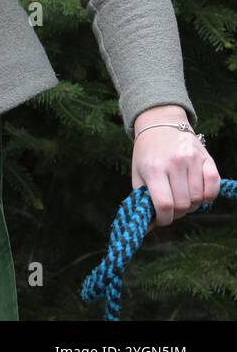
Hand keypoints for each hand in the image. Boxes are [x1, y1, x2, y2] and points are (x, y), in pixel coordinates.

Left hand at [131, 105, 220, 228]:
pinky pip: (214, 186)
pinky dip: (208, 196)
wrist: (160, 125)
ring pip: (198, 198)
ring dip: (192, 205)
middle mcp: (174, 164)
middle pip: (183, 204)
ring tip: (183, 199)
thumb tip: (148, 227)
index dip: (164, 219)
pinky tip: (198, 193)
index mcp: (153, 169)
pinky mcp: (207, 158)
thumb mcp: (138, 174)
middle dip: (177, 213)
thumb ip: (142, 200)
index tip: (162, 219)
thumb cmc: (147, 154)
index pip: (164, 204)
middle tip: (172, 208)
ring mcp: (192, 160)